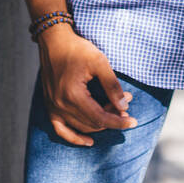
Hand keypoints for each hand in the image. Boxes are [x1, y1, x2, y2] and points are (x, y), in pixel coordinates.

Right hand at [36, 25, 136, 146]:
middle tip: (125, 104)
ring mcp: (53, 107)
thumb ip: (112, 85)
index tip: (133, 121)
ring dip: (99, 123)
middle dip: (112, 117)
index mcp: (73, 95)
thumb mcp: (99, 62)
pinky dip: (74, 137)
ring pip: (81, 126)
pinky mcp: (50, 106)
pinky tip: (88, 141)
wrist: (54, 41)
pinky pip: (60, 130)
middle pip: (92, 123)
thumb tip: (124, 106)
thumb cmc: (77, 49)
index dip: (119, 122)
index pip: (100, 118)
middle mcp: (61, 105)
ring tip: (114, 111)